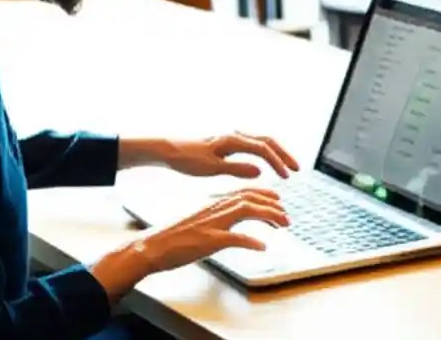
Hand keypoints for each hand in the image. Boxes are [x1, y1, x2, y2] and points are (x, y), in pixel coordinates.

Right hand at [91, 188, 287, 300]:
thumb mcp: (202, 223)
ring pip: (246, 211)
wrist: (153, 246)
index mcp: (214, 204)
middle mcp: (215, 209)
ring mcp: (212, 224)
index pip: (244, 193)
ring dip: (268, 216)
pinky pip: (234, 238)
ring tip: (282, 225)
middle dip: (273, 205)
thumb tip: (236, 227)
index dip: (265, 195)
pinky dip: (251, 241)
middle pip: (250, 199)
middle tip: (287, 216)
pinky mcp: (208, 241)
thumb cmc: (175, 237)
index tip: (278, 200)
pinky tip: (262, 246)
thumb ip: (219, 221)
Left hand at [119, 133, 300, 178]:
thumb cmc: (187, 159)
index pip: (263, 149)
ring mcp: (232, 136)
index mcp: (233, 139)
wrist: (169, 149)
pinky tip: (267, 164)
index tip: (287, 177)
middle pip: (268, 141)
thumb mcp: (211, 168)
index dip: (277, 163)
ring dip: (276, 154)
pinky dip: (265, 153)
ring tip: (287, 168)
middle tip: (297, 169)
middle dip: (284, 155)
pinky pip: (253, 145)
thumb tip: (260, 171)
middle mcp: (235, 134)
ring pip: (262, 141)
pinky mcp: (228, 142)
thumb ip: (237, 169)